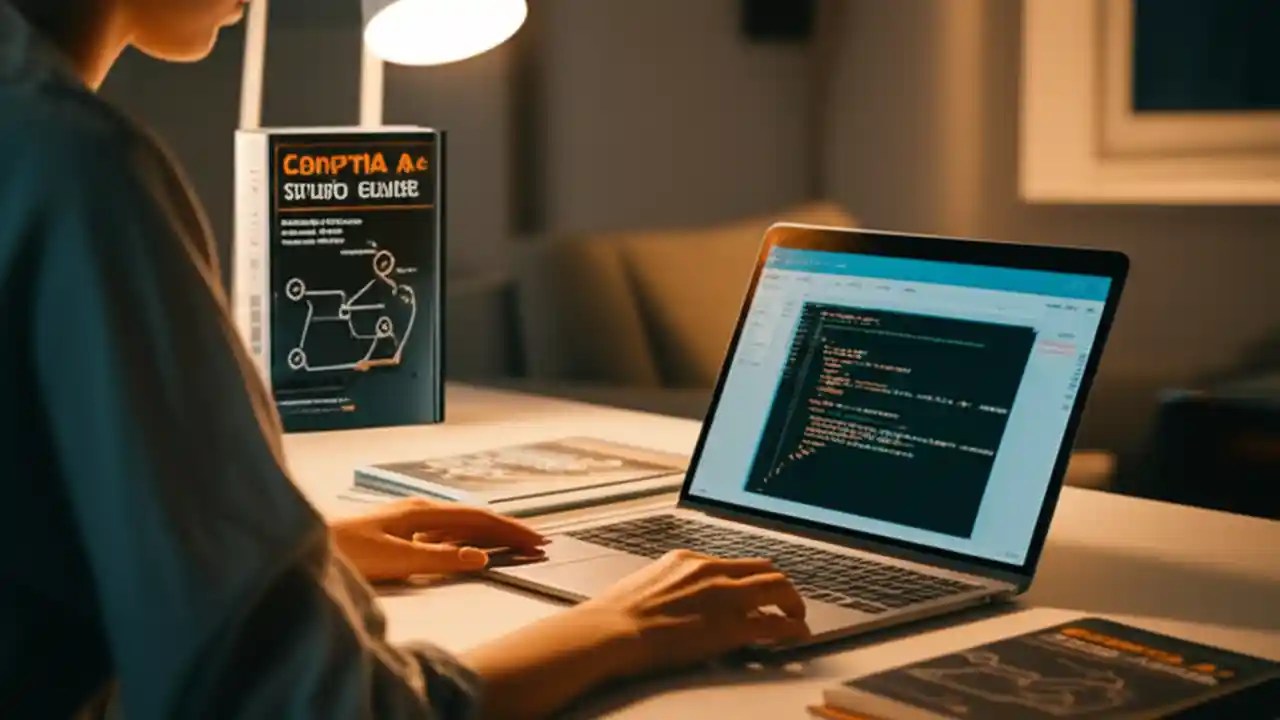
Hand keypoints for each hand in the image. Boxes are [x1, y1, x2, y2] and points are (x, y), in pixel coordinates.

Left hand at [330, 498, 546, 581]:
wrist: (303, 543)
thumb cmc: (344, 550)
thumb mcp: (395, 559)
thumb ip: (439, 559)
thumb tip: (481, 557)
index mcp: (423, 511)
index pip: (479, 519)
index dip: (511, 531)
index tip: (537, 542)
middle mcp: (420, 510)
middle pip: (476, 518)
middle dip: (509, 530)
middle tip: (539, 545)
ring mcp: (410, 519)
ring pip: (463, 524)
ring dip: (492, 534)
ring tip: (517, 545)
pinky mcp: (401, 531)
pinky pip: (448, 532)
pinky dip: (471, 539)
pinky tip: (474, 548)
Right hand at [581, 549, 810, 671]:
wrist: (612, 631)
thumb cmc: (618, 615)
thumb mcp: (648, 584)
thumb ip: (673, 585)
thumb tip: (680, 597)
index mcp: (689, 559)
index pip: (734, 562)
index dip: (752, 576)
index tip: (757, 588)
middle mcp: (711, 571)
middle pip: (764, 568)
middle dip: (779, 584)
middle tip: (786, 600)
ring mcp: (724, 597)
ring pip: (777, 587)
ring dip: (793, 602)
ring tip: (797, 616)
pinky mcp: (731, 626)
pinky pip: (774, 624)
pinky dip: (793, 628)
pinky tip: (797, 634)